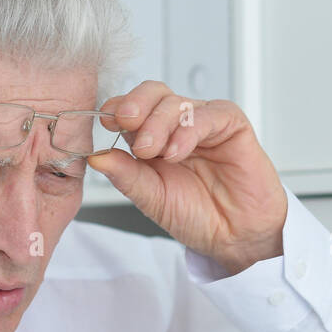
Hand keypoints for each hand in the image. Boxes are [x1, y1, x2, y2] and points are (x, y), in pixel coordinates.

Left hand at [87, 82, 288, 274]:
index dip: (118, 109)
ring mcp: (204, 122)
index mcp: (153, 138)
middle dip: (137, 107)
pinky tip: (177, 151)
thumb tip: (96, 157)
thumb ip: (126, 175)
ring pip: (177, 102)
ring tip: (154, 152)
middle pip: (153, 94)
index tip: (106, 122)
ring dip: (159, 123)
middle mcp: (177, 126)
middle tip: (126, 125)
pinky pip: (208, 114)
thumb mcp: (152, 198)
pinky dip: (188, 130)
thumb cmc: (197, 216)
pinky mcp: (231, 125)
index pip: (132, 108)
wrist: (234, 237)